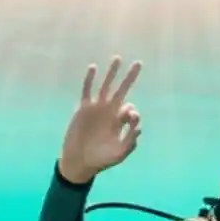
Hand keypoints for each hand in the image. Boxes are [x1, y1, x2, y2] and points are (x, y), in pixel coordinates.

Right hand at [58, 56, 143, 183]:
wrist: (79, 161)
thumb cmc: (101, 160)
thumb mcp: (120, 153)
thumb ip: (131, 141)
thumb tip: (138, 125)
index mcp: (120, 122)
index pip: (131, 109)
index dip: (134, 113)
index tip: (131, 119)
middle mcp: (110, 112)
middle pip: (122, 90)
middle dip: (130, 77)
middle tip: (139, 63)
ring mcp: (97, 108)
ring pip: (106, 86)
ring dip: (112, 73)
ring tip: (118, 59)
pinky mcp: (83, 108)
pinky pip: (87, 90)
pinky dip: (90, 79)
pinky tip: (94, 67)